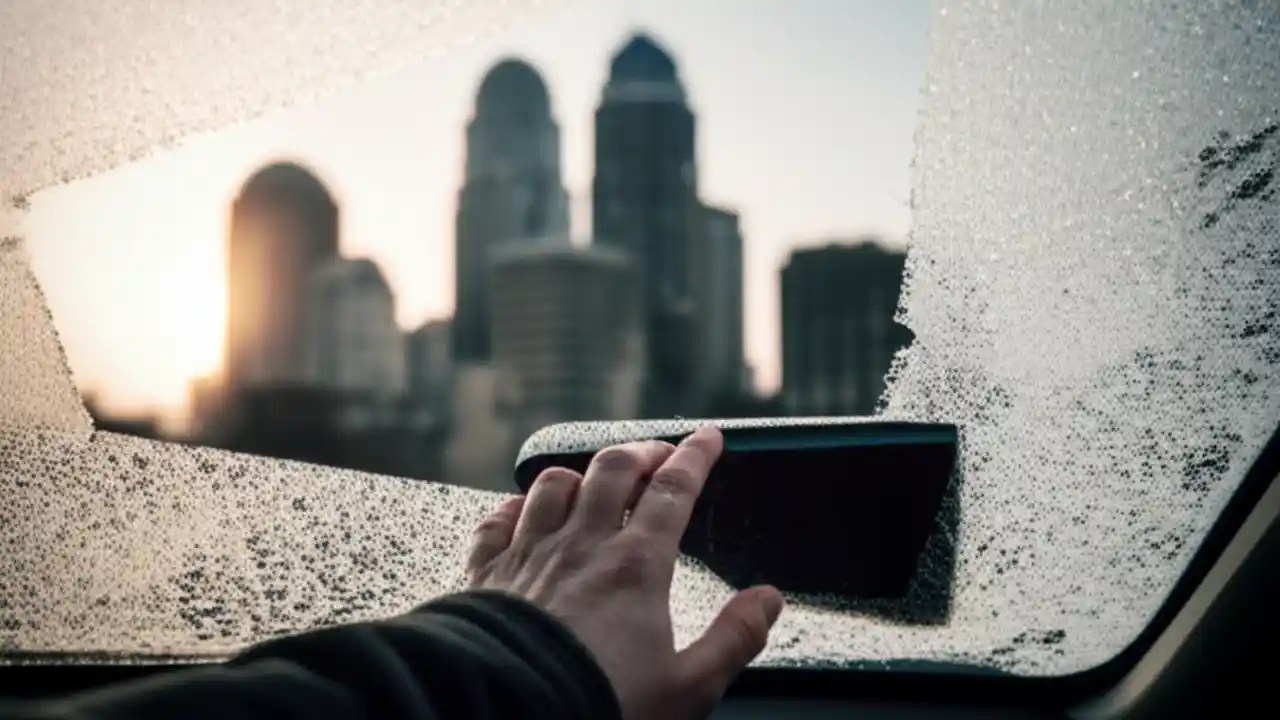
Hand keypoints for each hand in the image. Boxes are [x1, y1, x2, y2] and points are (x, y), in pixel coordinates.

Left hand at [466, 426, 783, 719]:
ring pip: (554, 483)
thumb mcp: (687, 688)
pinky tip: (522, 511)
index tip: (709, 436)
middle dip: (642, 452)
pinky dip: (514, 507)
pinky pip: (498, 520)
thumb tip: (768, 599)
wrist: (505, 710)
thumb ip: (733, 639)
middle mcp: (581, 546)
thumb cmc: (598, 704)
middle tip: (659, 454)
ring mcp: (530, 554)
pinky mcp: (487, 574)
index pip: (673, 490)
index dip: (696, 456)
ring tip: (594, 477)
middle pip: (613, 469)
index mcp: (636, 566)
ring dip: (580, 472)